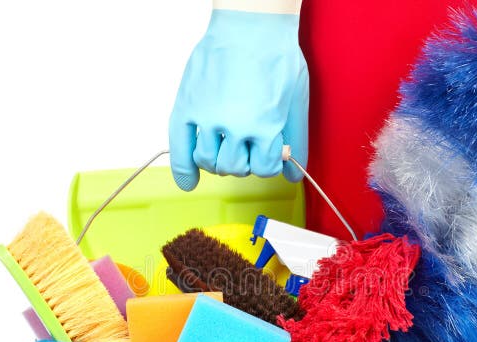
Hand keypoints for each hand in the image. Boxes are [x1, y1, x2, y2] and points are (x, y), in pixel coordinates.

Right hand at [169, 9, 308, 190]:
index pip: (263, 168)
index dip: (266, 161)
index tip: (265, 151)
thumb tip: (293, 174)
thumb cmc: (277, 57)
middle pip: (236, 167)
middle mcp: (234, 127)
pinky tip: (189, 182)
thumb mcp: (296, 101)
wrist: (250, 24)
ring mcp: (208, 118)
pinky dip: (183, 170)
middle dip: (244, 161)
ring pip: (210, 163)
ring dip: (219, 161)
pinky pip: (180, 149)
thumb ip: (296, 140)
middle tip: (245, 144)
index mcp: (264, 126)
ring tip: (224, 146)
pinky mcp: (188, 107)